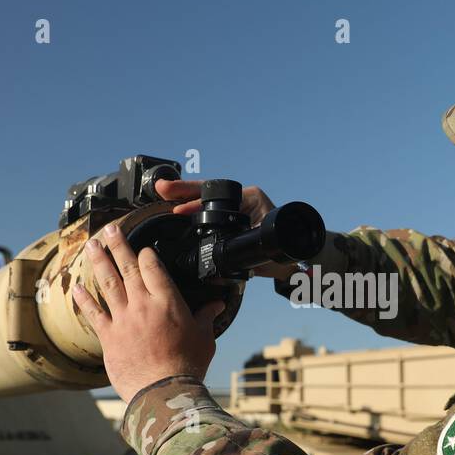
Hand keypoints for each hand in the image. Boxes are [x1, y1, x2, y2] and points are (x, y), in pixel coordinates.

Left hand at [72, 225, 224, 404]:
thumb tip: (218, 305)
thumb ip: (206, 317)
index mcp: (168, 301)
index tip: (143, 248)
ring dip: (99, 262)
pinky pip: (93, 313)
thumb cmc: (187, 366)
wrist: (163, 391)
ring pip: (108, 283)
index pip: (153, 267)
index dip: (147, 254)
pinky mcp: (109, 336)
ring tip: (92, 246)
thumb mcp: (204, 338)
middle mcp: (142, 304)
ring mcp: (123, 319)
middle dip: (118, 245)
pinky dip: (84, 299)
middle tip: (109, 229)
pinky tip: (76, 286)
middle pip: (128, 268)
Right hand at [154, 178, 297, 279]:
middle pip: (208, 192)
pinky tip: (174, 210)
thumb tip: (250, 266)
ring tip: (163, 191)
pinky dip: (191, 209)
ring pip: (205, 199)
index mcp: (251, 199)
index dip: (197, 202)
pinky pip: (207, 210)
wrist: (292, 254)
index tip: (181, 211)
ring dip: (184, 196)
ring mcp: (234, 207)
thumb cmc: (285, 249)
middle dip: (184, 190)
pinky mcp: (228, 217)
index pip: (220, 197)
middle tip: (162, 188)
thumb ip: (261, 258)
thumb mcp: (271, 250)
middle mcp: (241, 199)